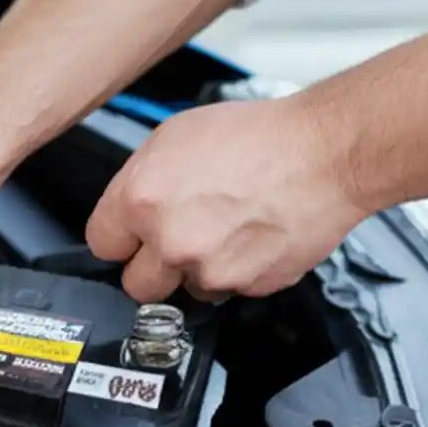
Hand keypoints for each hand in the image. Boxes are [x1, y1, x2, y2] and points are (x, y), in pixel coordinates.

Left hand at [85, 98, 371, 302]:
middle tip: (177, 240)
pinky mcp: (249, 286)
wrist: (325, 153)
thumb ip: (140, 181)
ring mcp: (211, 270)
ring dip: (198, 270)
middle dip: (153, 266)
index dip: (120, 237)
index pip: (102, 244)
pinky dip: (237, 270)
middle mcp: (171, 242)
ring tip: (226, 230)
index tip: (131, 235)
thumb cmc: (256, 136)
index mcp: (141, 201)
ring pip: (187, 290)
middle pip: (137, 285)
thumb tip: (128, 212)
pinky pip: (229, 289)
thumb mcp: (174, 137)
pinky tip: (252, 236)